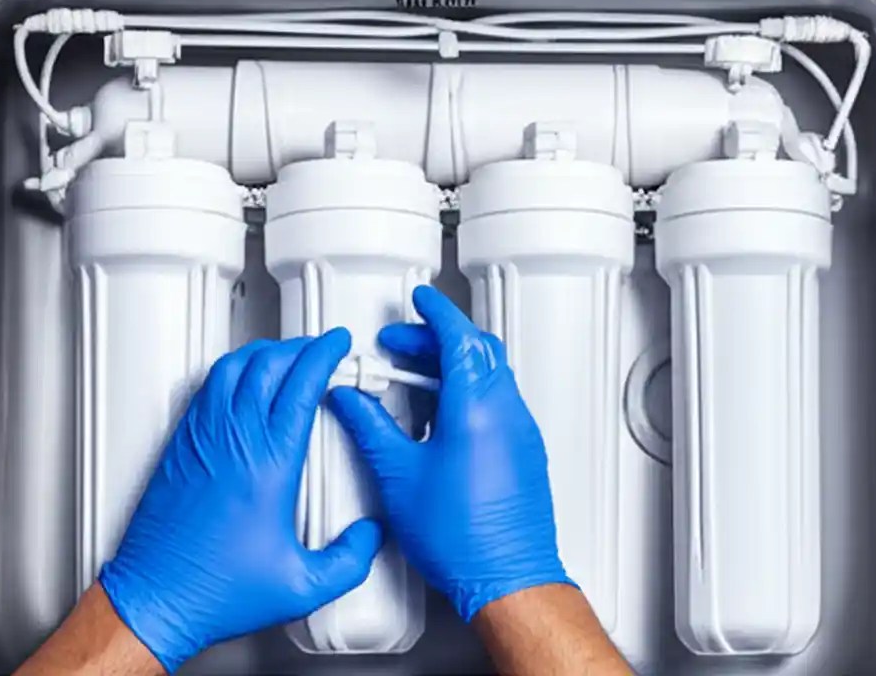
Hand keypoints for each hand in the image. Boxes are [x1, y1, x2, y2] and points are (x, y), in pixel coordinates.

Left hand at [98, 330, 382, 672]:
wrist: (156, 599)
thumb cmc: (215, 590)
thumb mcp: (302, 587)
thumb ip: (349, 561)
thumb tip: (370, 536)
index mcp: (269, 462)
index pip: (301, 383)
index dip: (324, 354)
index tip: (338, 345)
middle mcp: (234, 440)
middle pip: (269, 363)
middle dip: (301, 347)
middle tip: (321, 350)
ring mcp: (203, 438)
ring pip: (234, 368)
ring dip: (265, 353)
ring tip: (286, 356)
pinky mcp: (182, 447)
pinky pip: (208, 389)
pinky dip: (232, 371)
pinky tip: (242, 380)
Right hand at [328, 285, 572, 621]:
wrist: (506, 577)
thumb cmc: (462, 537)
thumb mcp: (397, 474)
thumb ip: (370, 428)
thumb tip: (351, 402)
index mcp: (476, 406)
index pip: (460, 335)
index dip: (436, 311)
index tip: (421, 299)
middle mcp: (506, 412)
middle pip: (477, 350)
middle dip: (437, 339)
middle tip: (402, 344)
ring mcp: (520, 432)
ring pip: (489, 376)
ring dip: (452, 367)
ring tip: (412, 380)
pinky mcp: (524, 453)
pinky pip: (496, 403)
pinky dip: (467, 393)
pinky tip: (436, 417)